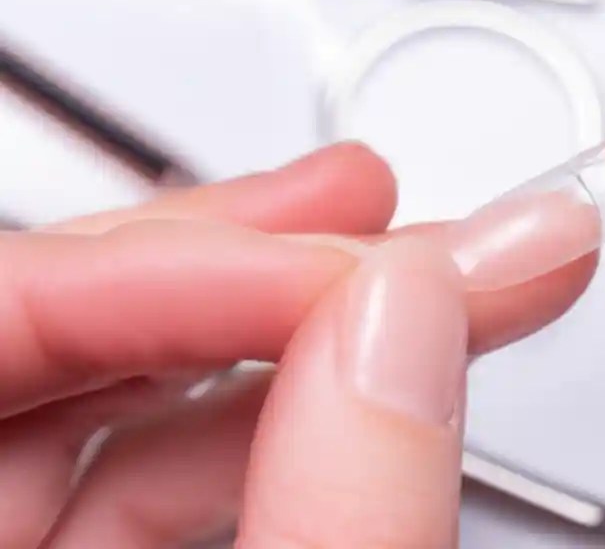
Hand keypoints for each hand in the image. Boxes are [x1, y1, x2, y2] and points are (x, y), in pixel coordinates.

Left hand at [0, 143, 595, 547]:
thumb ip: (345, 514)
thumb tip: (412, 314)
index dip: (175, 258)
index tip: (359, 252)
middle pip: (55, 332)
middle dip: (248, 257)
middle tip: (389, 216)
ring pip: (118, 398)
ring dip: (288, 324)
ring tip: (421, 273)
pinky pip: (154, 472)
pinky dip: (281, 414)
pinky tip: (374, 375)